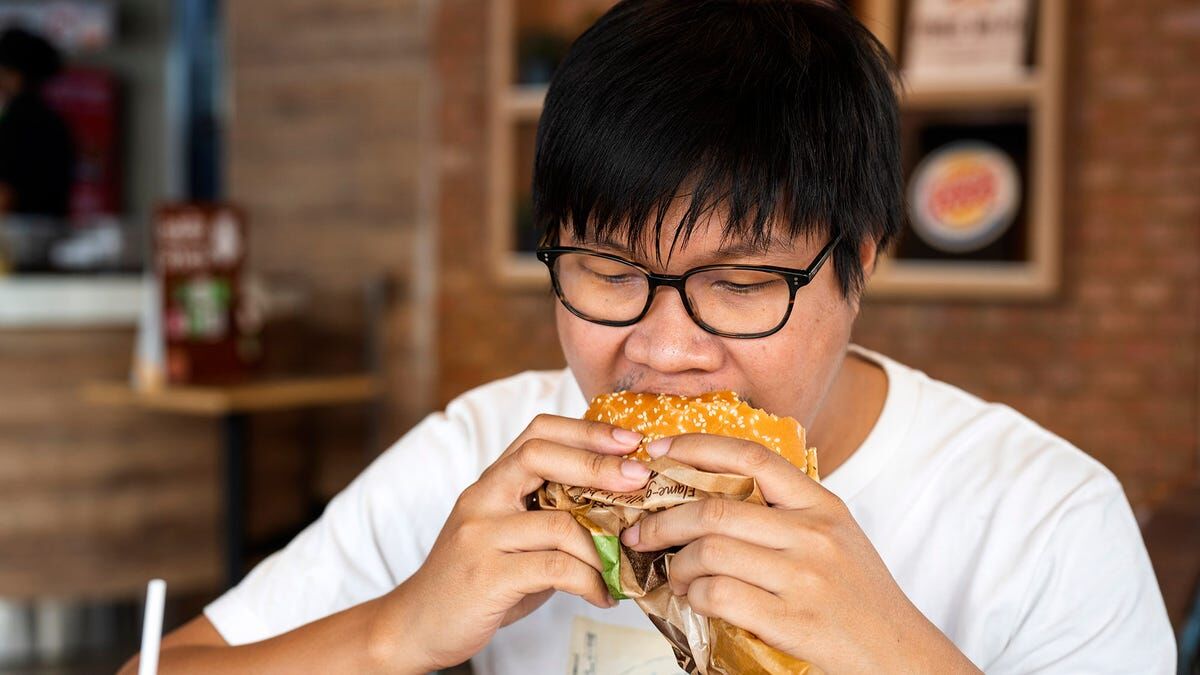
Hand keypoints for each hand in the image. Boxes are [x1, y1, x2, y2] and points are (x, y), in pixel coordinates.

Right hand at [370, 414, 652, 671]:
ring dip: (602, 546)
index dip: (587, 430)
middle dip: (599, 463)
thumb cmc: (476, 580)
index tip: (630, 441)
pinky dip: (589, 582)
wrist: (416, 624)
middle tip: (641, 479)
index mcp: (491, 483)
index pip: (537, 432)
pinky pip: (555, 568)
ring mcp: (480, 536)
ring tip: (621, 567)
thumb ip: (550, 513)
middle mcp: (482, 500)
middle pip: (541, 455)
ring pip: (558, 522)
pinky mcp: (486, 576)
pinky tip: (602, 595)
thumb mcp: (510, 535)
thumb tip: (621, 502)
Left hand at [620, 435, 979, 673]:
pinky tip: (694, 598)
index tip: (656, 450)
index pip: (751, 457)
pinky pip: (719, 595)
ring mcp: (804, 577)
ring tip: (673, 574)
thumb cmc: (860, 597)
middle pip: (715, 509)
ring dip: (676, 565)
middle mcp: (814, 532)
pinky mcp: (793, 620)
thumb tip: (708, 492)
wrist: (901, 656)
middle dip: (662, 520)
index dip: (695, 447)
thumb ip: (787, 510)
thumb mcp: (835, 536)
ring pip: (710, 552)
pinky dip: (694, 596)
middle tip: (640, 532)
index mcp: (823, 504)